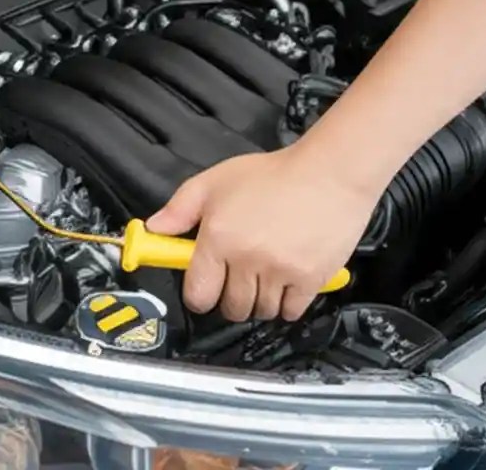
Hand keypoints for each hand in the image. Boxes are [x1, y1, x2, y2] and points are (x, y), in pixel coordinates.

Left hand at [145, 144, 380, 321]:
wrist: (330, 173)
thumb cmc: (275, 174)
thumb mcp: (216, 181)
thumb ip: (180, 208)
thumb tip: (155, 230)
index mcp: (219, 238)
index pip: (198, 294)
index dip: (200, 295)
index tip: (207, 287)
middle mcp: (247, 259)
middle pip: (232, 308)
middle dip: (232, 297)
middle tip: (240, 277)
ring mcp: (279, 272)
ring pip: (261, 311)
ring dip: (261, 300)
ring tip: (266, 274)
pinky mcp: (309, 279)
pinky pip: (291, 311)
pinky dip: (288, 303)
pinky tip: (288, 280)